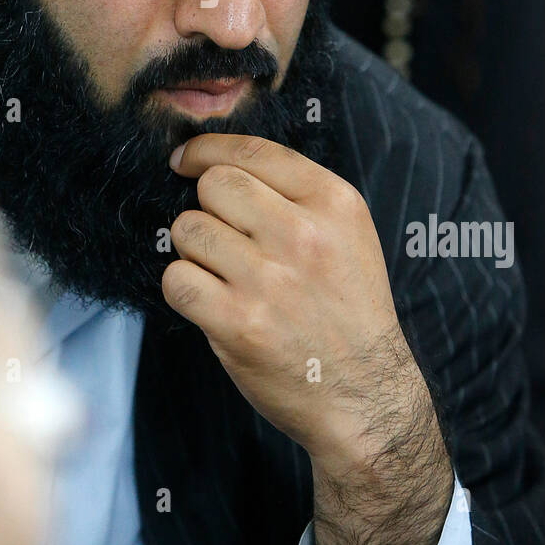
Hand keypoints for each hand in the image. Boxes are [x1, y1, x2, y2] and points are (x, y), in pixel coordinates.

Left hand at [164, 133, 453, 544]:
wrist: (367, 395)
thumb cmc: (348, 311)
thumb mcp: (348, 236)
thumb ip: (296, 196)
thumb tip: (218, 164)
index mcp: (333, 203)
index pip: (251, 151)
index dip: (206, 149)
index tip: (186, 160)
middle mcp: (302, 234)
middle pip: (214, 186)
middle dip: (205, 206)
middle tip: (220, 236)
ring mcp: (269, 280)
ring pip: (188, 230)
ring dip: (193, 251)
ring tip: (221, 274)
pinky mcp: (239, 323)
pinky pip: (177, 280)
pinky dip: (183, 289)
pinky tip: (209, 300)